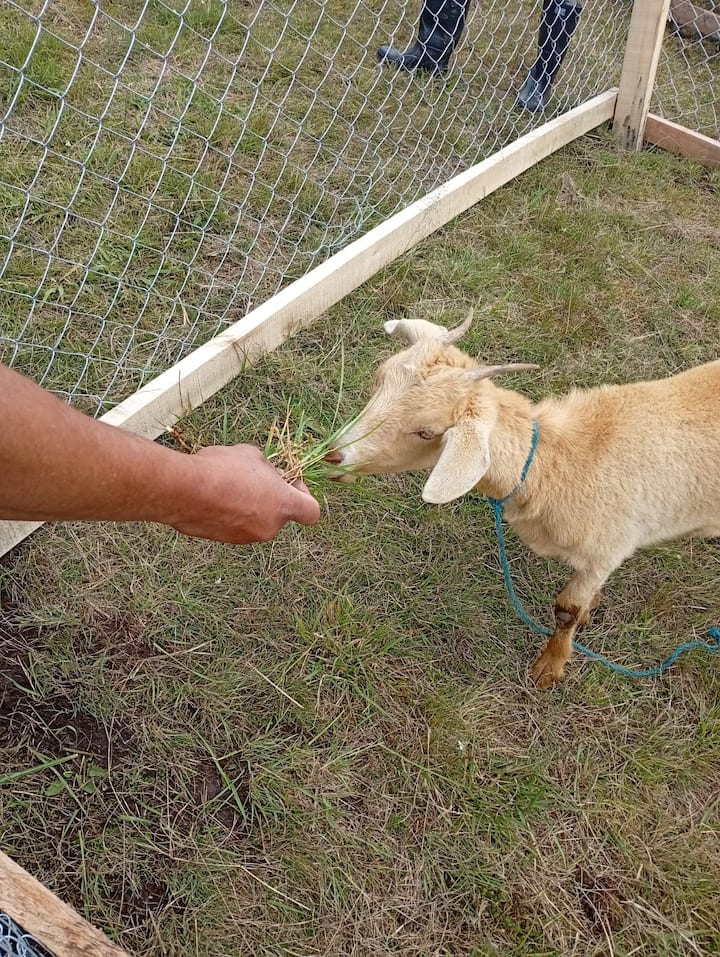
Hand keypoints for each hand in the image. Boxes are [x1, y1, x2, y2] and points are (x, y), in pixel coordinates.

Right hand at [167, 444, 320, 543]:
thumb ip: (267, 469)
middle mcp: (269, 528)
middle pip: (279, 514)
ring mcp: (245, 538)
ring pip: (255, 520)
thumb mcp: (252, 456)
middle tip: (251, 478)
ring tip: (226, 484)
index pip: (312, 512)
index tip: (289, 482)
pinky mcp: (223, 541)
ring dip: (248, 505)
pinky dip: (229, 513)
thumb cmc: (222, 468)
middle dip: (270, 497)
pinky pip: (234, 525)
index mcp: (283, 506)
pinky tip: (212, 495)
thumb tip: (266, 475)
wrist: (183, 490)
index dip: (304, 495)